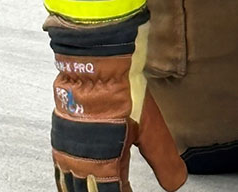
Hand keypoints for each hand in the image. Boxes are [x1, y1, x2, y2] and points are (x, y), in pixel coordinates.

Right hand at [49, 15, 186, 191]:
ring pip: (70, 184)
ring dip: (82, 190)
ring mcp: (66, 148)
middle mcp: (79, 162)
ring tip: (91, 190)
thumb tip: (177, 182)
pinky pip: (60, 167)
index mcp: (102, 165)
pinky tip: (73, 174)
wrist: (96, 59)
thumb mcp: (150, 126)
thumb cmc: (122, 88)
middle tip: (116, 191)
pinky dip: (68, 178)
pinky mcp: (60, 133)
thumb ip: (163, 157)